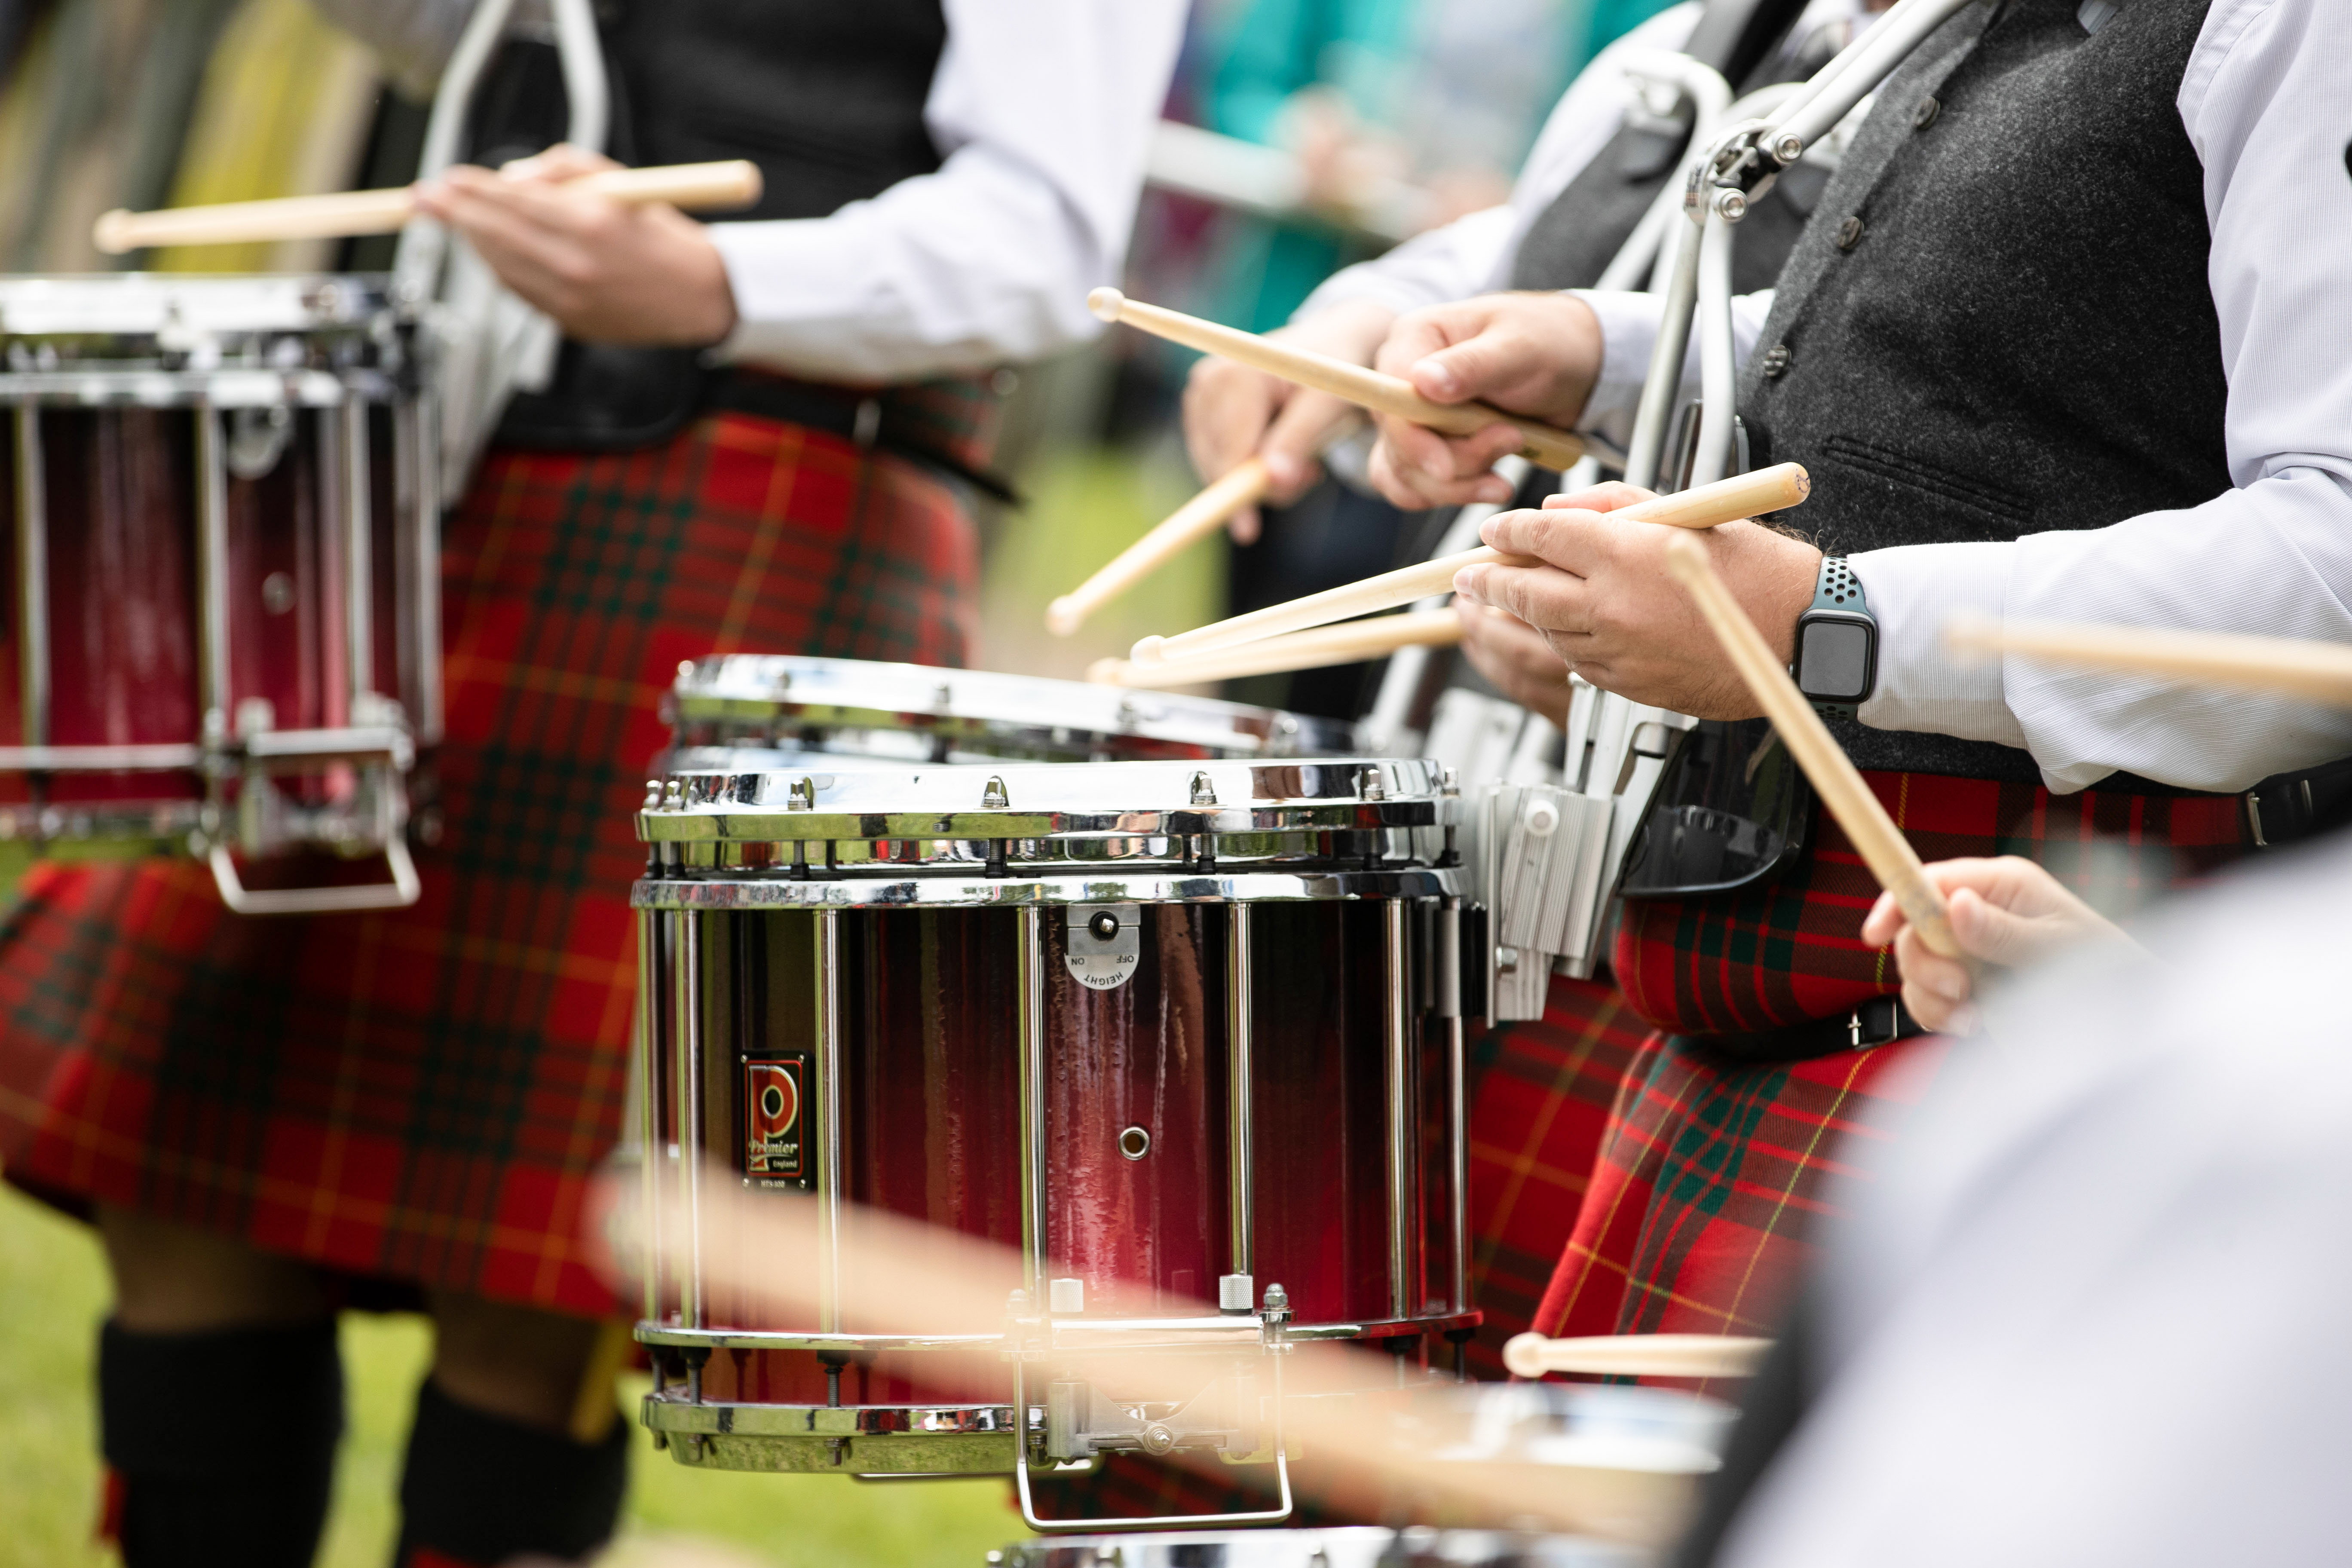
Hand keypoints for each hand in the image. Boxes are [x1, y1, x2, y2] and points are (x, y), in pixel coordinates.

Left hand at [411, 144, 737, 345]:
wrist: (701, 297)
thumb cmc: (660, 233)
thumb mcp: (622, 183)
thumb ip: (563, 171)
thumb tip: (509, 179)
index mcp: (592, 223)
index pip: (511, 201)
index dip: (470, 189)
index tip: (444, 179)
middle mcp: (576, 264)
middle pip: (495, 235)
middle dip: (453, 214)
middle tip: (421, 197)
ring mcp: (571, 300)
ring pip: (499, 267)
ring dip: (473, 242)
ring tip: (456, 221)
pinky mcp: (570, 323)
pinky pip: (518, 292)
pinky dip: (499, 269)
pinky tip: (490, 251)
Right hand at [1182, 299, 1388, 542]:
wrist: (1331, 343)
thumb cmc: (1337, 370)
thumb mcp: (1329, 404)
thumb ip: (1298, 440)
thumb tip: (1273, 483)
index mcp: (1237, 374)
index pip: (1230, 450)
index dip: (1238, 494)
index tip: (1247, 531)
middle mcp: (1207, 380)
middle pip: (1220, 461)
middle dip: (1261, 481)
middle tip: (1311, 472)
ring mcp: (1199, 394)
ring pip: (1217, 465)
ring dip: (1258, 475)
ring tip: (1303, 454)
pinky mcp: (1201, 407)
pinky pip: (1217, 458)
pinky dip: (1248, 465)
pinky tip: (1279, 447)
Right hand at [1366, 292, 1602, 509]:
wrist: (1577, 366)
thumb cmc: (1551, 344)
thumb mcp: (1520, 349)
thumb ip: (1471, 365)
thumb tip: (1422, 381)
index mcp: (1414, 338)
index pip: (1390, 401)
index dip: (1413, 441)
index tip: (1447, 467)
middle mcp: (1403, 379)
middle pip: (1399, 444)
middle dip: (1456, 461)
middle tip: (1511, 440)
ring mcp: (1413, 416)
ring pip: (1406, 473)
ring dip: (1459, 483)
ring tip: (1507, 467)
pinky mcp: (1429, 446)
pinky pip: (1416, 486)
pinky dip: (1454, 493)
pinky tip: (1491, 485)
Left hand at [1453, 480, 1820, 718]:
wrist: (1802, 635)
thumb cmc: (1756, 569)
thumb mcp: (1686, 513)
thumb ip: (1613, 506)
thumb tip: (1556, 511)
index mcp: (1625, 554)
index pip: (1540, 538)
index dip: (1506, 532)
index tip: (1491, 532)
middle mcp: (1613, 606)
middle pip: (1525, 592)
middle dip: (1488, 582)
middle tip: (1465, 575)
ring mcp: (1619, 651)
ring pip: (1547, 631)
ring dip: (1525, 615)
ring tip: (1508, 599)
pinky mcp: (1630, 685)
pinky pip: (1577, 662)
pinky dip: (1563, 642)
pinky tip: (1564, 629)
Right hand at [1858, 857, 2136, 1034]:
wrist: (2132, 1012)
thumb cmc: (2109, 967)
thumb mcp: (2060, 947)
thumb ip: (2004, 931)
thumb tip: (1955, 905)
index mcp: (2003, 887)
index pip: (1930, 880)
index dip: (1895, 902)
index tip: (1875, 934)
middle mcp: (1980, 913)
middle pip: (1912, 927)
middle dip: (1924, 962)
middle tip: (1959, 989)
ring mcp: (1971, 951)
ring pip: (1915, 966)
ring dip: (1931, 995)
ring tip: (1972, 1015)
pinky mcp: (1969, 987)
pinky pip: (1927, 997)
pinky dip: (1938, 1015)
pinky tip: (1972, 1023)